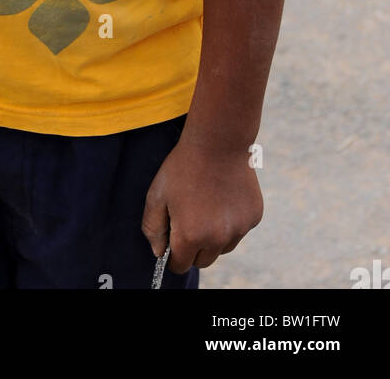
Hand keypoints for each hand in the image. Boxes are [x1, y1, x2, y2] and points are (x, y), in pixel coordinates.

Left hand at [141, 138, 263, 271]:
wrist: (218, 141)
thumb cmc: (183, 166)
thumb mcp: (157, 194)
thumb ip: (153, 228)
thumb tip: (159, 252)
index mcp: (190, 236)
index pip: (181, 265)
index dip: (174, 254)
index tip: (172, 240)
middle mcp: (217, 239)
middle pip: (203, 261)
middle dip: (193, 248)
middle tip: (189, 220)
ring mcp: (239, 229)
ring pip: (222, 248)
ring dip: (214, 237)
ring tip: (206, 206)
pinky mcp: (253, 218)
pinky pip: (239, 231)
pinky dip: (231, 222)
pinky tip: (223, 197)